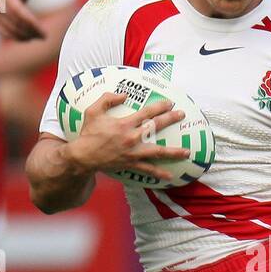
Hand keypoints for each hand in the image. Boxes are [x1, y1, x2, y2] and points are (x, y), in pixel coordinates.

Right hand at [0, 0, 53, 40]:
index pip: (18, 11)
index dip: (31, 22)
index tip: (44, 31)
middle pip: (13, 22)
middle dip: (30, 31)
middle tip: (45, 36)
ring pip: (8, 30)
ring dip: (24, 36)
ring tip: (40, 37)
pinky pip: (5, 33)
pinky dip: (17, 38)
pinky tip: (31, 38)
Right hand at [67, 91, 187, 182]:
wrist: (83, 157)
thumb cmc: (88, 133)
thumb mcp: (93, 111)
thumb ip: (107, 99)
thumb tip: (123, 95)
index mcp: (124, 124)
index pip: (147, 112)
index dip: (159, 106)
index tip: (169, 103)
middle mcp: (132, 138)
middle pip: (156, 127)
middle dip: (171, 119)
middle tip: (182, 114)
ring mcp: (133, 153)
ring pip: (157, 152)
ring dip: (174, 151)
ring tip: (187, 151)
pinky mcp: (131, 164)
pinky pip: (147, 170)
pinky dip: (159, 173)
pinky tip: (170, 176)